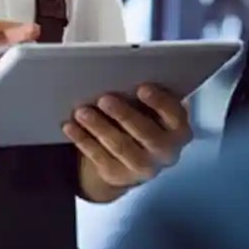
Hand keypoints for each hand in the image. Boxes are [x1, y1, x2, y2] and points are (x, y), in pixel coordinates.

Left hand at [64, 84, 192, 189]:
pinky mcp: (120, 176)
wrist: (134, 155)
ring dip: (99, 127)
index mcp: (178, 129)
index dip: (160, 102)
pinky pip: (100, 158)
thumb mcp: (150, 107)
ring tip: (82, 111)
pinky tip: (70, 127)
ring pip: (121, 146)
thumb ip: (144, 94)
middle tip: (104, 99)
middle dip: (125, 115)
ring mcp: (144, 168)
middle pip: (147, 134)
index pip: (175, 115)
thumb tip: (121, 73)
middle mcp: (167, 152)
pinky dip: (83, 140)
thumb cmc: (143, 117)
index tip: (142, 88)